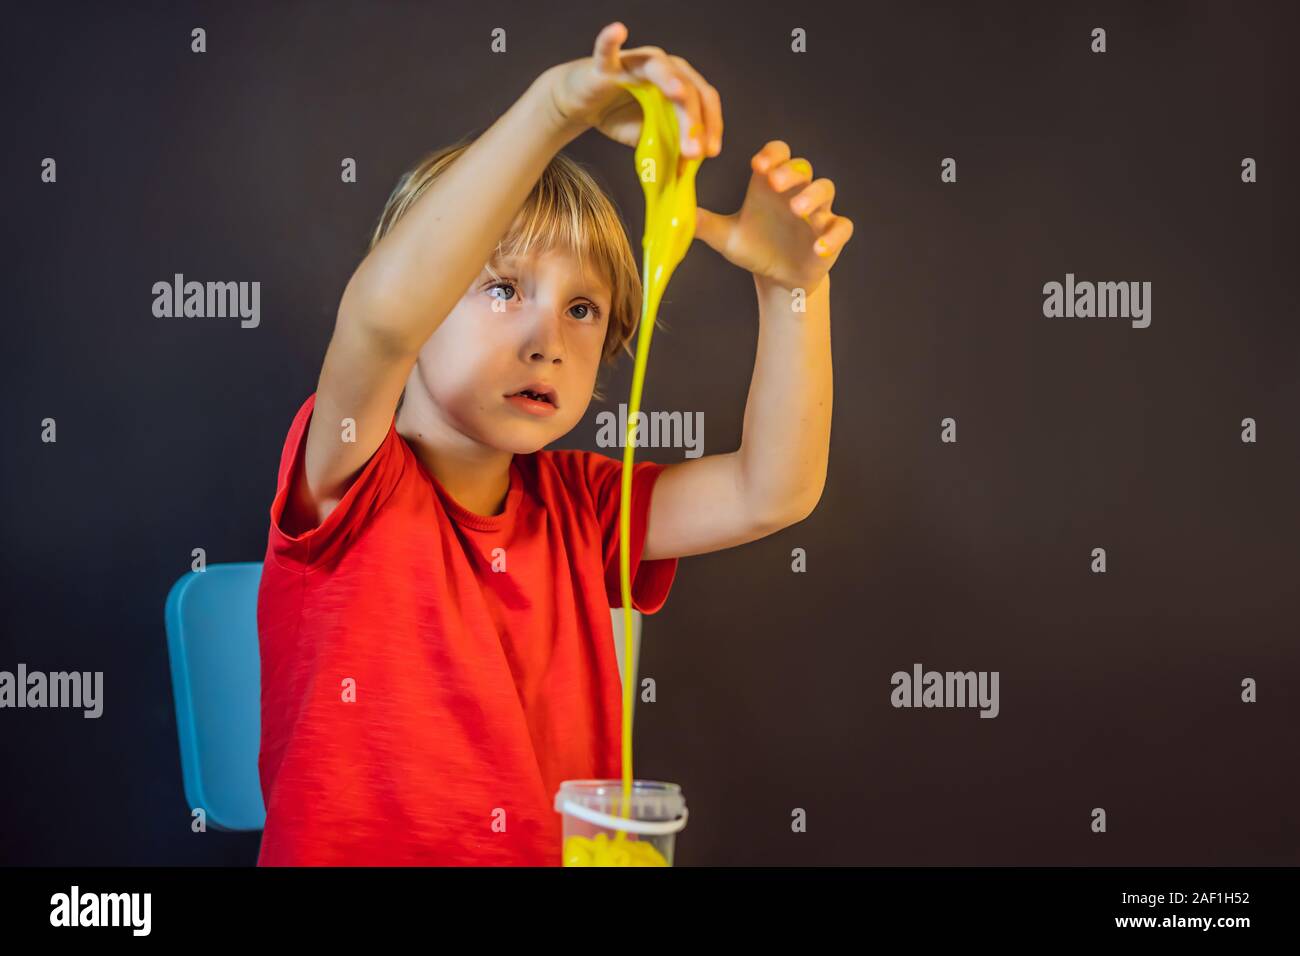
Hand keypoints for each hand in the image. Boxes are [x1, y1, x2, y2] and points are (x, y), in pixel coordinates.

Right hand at [545, 22, 722, 161]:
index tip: (711, 152)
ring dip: (670, 81)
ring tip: (677, 95)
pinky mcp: (607, 64)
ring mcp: (636, 62)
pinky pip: (608, 50)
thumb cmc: (619, 116)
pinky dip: (611, 40)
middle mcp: (664, 68)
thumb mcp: (651, 138)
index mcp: (681, 84)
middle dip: (692, 121)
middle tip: (692, 151)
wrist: (584, 107)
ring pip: (660, 69)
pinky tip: (618, 31)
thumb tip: (691, 163)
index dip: (711, 126)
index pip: (705, 101)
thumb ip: (671, 145)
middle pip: (688, 89)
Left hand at [695, 141, 853, 294]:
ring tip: (797, 209)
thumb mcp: (726, 237)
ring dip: (813, 196)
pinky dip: (833, 235)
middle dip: (790, 172)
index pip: (778, 155)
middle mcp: (796, 192)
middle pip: (802, 168)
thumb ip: (703, 223)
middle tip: (774, 182)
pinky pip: (841, 228)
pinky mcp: (832, 235)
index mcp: (771, 186)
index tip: (758, 166)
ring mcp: (817, 212)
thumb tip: (674, 211)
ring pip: (825, 189)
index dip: (772, 155)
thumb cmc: (755, 248)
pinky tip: (819, 246)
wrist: (778, 278)